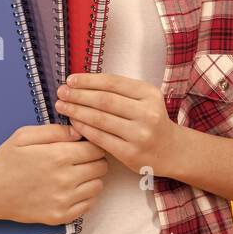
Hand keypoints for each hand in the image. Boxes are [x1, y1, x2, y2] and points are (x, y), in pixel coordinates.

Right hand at [0, 123, 109, 224]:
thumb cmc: (6, 160)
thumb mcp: (25, 135)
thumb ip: (55, 130)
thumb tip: (79, 132)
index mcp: (59, 156)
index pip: (96, 148)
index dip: (92, 144)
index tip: (83, 145)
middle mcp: (66, 179)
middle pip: (101, 167)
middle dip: (94, 160)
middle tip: (81, 159)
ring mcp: (64, 201)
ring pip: (98, 186)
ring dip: (91, 178)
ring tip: (75, 174)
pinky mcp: (60, 216)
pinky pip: (89, 205)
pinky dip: (85, 196)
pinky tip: (71, 189)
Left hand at [55, 73, 183, 179]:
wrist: (171, 150)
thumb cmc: (150, 120)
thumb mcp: (144, 99)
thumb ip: (120, 90)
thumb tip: (82, 83)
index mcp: (149, 94)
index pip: (113, 83)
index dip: (89, 80)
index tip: (70, 80)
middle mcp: (147, 113)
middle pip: (104, 100)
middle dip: (78, 95)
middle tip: (62, 92)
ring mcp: (139, 134)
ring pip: (100, 119)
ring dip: (77, 111)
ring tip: (63, 106)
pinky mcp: (131, 153)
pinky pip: (100, 138)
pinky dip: (84, 129)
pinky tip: (73, 123)